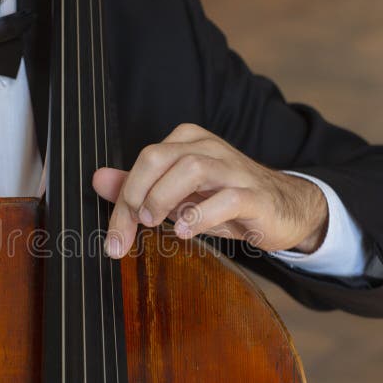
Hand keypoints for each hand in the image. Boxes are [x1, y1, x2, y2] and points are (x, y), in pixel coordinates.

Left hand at [92, 124, 328, 258]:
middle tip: (131, 229)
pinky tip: (185, 231)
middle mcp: (209, 148)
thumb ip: (139, 186)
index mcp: (187, 142)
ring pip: (192, 168)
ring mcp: (234, 170)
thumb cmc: (226, 201)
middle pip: (158, 158)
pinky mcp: (254, 195)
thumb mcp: (178, 195)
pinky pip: (227, 198)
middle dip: (135, 195)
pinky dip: (201, 215)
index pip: (144, 162)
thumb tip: (98, 180)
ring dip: (164, 198)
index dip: (122, 199)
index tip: (114, 239)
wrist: (284, 208)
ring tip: (156, 223)